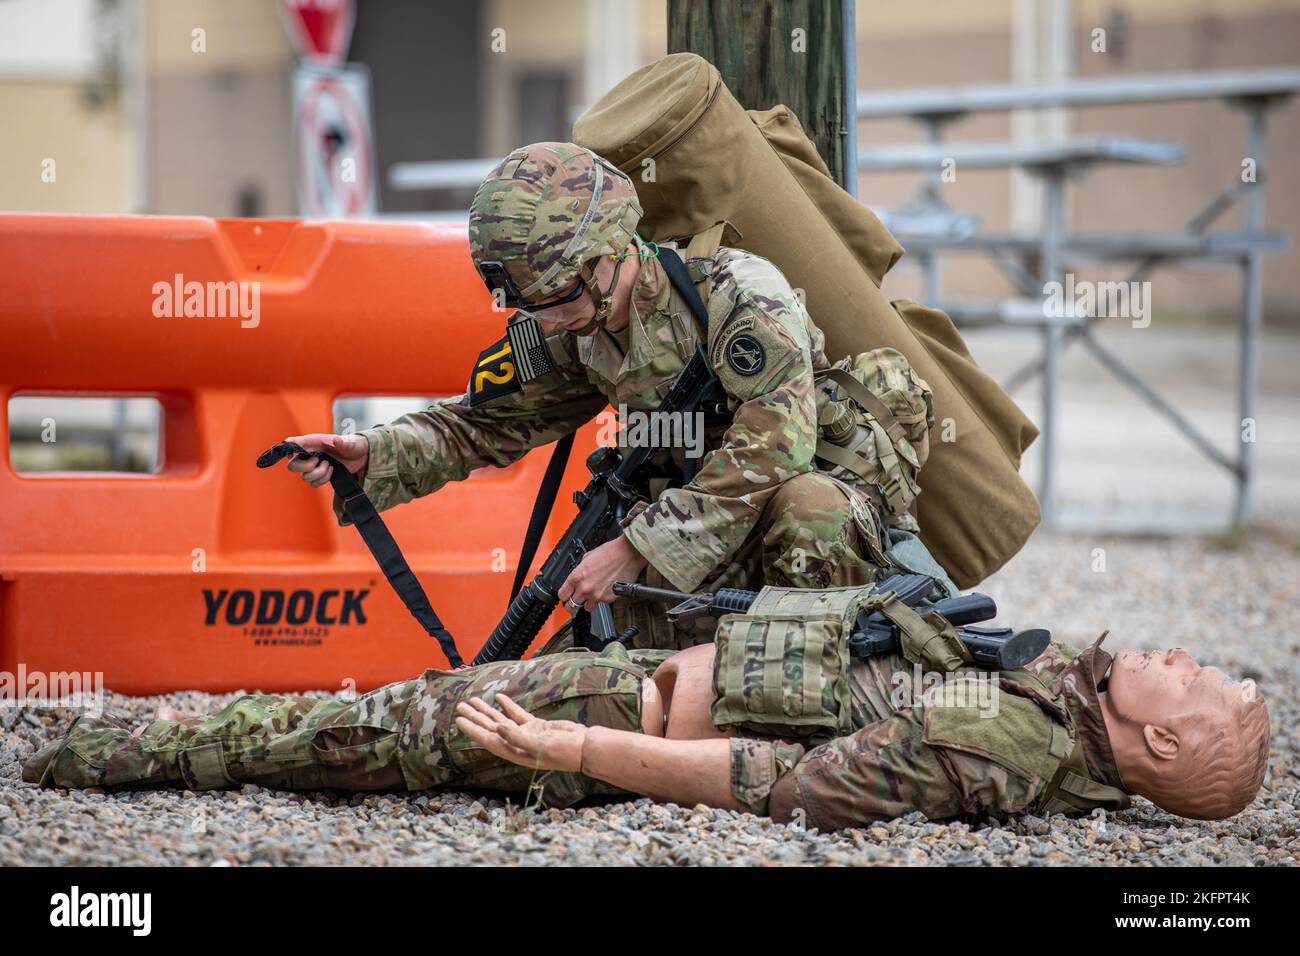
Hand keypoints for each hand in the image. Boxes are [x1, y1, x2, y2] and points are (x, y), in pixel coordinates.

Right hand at [283, 432, 368, 487]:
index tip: (296, 454)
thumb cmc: (353, 445)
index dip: (288, 449)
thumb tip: (336, 440)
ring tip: (330, 465)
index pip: (291, 443)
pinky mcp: (319, 476)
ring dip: (319, 474)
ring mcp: (313, 466)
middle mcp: (309, 454)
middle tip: (318, 461)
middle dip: (305, 467)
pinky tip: (332, 471)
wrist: (360, 457)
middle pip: (292, 466)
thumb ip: (343, 442)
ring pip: (304, 477)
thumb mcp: (350, 442)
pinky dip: (323, 480)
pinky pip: (313, 483)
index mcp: (311, 442)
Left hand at [454, 694, 586, 772]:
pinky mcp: (536, 727)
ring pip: (502, 721)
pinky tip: (499, 698)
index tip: (459, 720)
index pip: (489, 739)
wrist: (585, 747)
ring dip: (488, 711)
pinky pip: (517, 715)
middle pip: (491, 729)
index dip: (473, 730)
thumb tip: (498, 729)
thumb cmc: (564, 751)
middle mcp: (517, 744)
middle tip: (461, 706)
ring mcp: (526, 735)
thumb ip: (518, 737)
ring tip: (474, 700)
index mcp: (515, 752)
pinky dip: (508, 706)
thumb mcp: (540, 745)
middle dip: (476, 718)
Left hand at [557, 535, 647, 611]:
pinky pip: (602, 603)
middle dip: (572, 604)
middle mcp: (585, 588)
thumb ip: (579, 570)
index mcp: (576, 577)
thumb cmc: (610, 552)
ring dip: (588, 604)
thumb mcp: (587, 557)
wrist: (628, 554)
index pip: (562, 595)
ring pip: (587, 608)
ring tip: (593, 595)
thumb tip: (578, 576)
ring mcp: (597, 595)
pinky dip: (603, 599)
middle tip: (575, 602)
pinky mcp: (609, 599)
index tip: (566, 596)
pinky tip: (606, 589)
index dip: (564, 596)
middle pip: (571, 607)